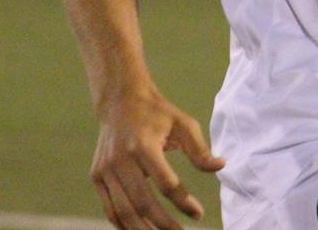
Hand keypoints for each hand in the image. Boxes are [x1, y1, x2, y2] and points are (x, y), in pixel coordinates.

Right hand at [90, 88, 224, 229]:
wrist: (120, 101)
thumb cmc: (157, 113)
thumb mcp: (183, 124)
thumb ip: (200, 149)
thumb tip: (221, 166)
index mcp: (143, 145)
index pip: (166, 183)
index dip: (183, 202)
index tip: (198, 214)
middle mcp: (120, 159)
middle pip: (142, 202)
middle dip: (163, 223)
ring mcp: (105, 170)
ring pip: (123, 211)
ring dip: (142, 229)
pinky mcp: (97, 176)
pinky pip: (110, 208)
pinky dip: (123, 225)